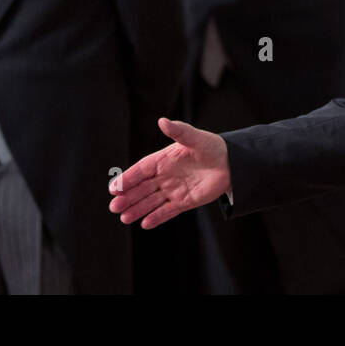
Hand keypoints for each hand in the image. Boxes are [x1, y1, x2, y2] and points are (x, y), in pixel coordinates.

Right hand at [108, 117, 230, 228]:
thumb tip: (162, 120)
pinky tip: (144, 224)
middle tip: (114, 207)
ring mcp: (173, 189)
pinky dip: (156, 217)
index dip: (127, 178)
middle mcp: (165, 176)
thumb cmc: (211, 147)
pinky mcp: (184, 201)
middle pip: (142, 188)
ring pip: (151, 201)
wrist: (231, 163)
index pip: (141, 170)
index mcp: (163, 159)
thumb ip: (178, 131)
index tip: (113, 188)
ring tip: (124, 218)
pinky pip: (167, 211)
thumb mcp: (195, 138)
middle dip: (127, 197)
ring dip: (137, 209)